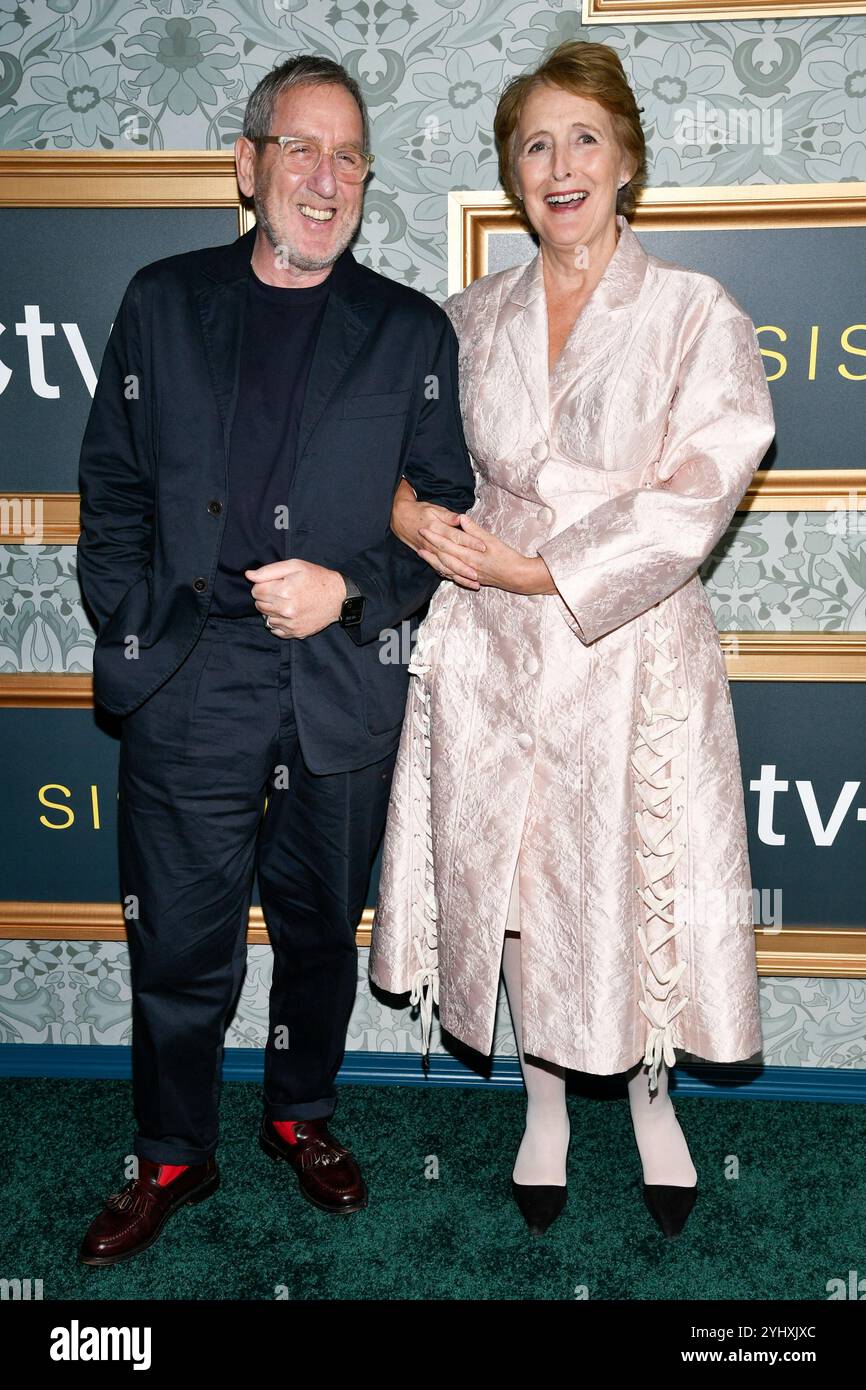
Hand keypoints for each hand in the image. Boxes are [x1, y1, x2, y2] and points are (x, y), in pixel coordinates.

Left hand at [245, 559, 345, 637]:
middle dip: (266, 597)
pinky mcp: (295, 633)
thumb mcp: (295, 566)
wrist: (338, 598)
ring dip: (272, 610)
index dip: (263, 585)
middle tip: (281, 591)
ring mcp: (291, 624)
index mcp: (284, 591)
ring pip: (266, 617)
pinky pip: (275, 630)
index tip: (275, 583)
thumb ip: (269, 571)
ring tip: (286, 602)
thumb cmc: (316, 578)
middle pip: (259, 604)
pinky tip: (289, 613)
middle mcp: (286, 610)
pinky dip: (278, 622)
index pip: (256, 591)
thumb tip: (249, 575)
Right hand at [390, 477, 485, 586]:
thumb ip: (448, 515)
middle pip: (450, 557)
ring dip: (459, 576)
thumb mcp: (434, 509)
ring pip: (445, 567)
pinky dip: (451, 577)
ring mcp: (430, 552)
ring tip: (473, 583)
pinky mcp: (429, 558)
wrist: (401, 518)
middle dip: (464, 567)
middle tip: (478, 574)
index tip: (483, 546)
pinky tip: (462, 582)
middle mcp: (432, 544)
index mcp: (436, 529)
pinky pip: (440, 570)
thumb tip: (460, 518)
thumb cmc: (420, 512)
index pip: (455, 536)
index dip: (469, 542)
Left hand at [418, 513, 557, 595]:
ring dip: (432, 560)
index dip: (434, 536)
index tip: (424, 527)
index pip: (447, 544)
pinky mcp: (471, 579)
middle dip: (429, 545)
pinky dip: (443, 571)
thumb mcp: (492, 541)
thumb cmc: (507, 556)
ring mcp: (467, 574)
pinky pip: (453, 577)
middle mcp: (466, 566)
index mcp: (470, 555)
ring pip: (445, 567)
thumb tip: (461, 518)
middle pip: (442, 555)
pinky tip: (437, 568)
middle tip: (419, 536)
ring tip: (421, 553)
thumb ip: (475, 530)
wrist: (517, 576)